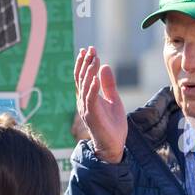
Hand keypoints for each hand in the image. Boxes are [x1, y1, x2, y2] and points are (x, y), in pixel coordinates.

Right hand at [74, 46, 127, 162]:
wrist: (113, 146)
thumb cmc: (112, 125)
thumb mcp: (113, 100)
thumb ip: (108, 84)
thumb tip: (105, 66)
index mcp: (87, 98)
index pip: (83, 77)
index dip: (85, 63)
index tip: (90, 49)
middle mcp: (83, 102)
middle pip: (81, 79)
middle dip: (85, 63)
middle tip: (90, 49)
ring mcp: (86, 109)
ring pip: (84, 87)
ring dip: (89, 72)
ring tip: (94, 59)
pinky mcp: (92, 116)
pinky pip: (90, 100)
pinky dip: (92, 89)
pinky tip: (95, 78)